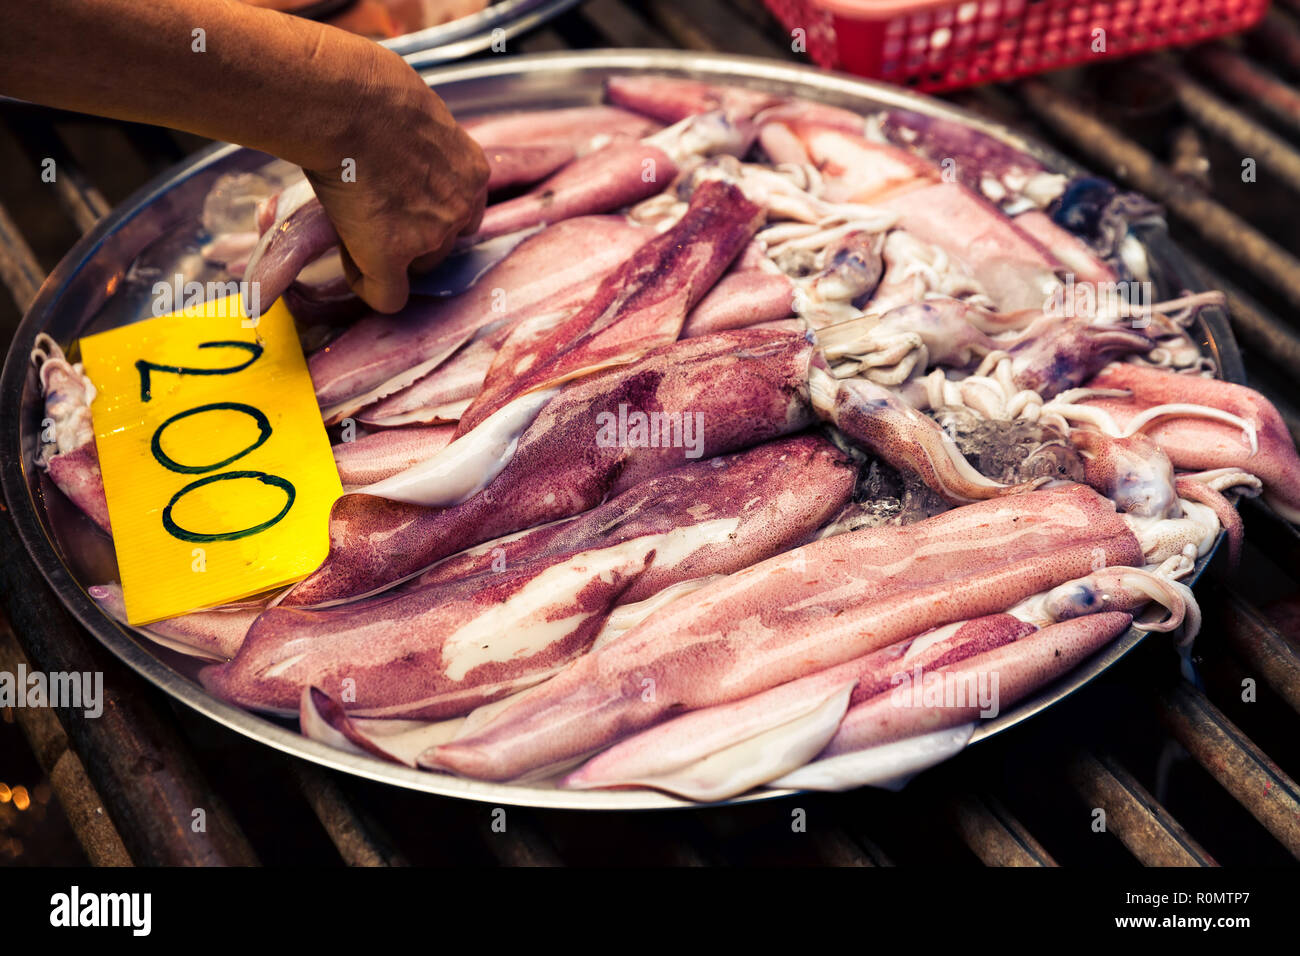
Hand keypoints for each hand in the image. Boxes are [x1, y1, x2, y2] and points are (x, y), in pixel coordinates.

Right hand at [305, 45, 487, 312]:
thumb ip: (421, 147)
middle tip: (375, 216)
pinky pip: (388, 296)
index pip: (464, 213)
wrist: (346, 102)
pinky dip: (368, 285)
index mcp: (472, 171)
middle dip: (414, 237)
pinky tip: (351, 262)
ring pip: (418, 268)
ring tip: (355, 227)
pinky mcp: (392, 255)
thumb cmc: (368, 90)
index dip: (431, 213)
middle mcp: (460, 207)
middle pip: (445, 245)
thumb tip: (396, 155)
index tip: (403, 203)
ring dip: (391, 256)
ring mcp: (430, 235)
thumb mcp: (415, 116)